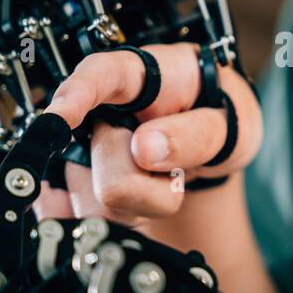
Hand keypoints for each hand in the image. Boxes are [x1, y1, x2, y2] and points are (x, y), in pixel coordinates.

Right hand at [32, 44, 261, 226]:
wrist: (213, 148)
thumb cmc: (219, 119)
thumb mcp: (231, 121)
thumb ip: (198, 132)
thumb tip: (145, 149)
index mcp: (139, 76)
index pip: (100, 74)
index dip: (75, 94)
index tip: (61, 116)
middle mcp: (103, 110)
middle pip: (101, 157)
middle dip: (146, 178)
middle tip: (175, 168)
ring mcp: (88, 149)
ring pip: (97, 197)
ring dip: (144, 203)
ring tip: (164, 178)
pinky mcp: (82, 183)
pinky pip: (87, 216)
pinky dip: (123, 219)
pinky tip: (141, 205)